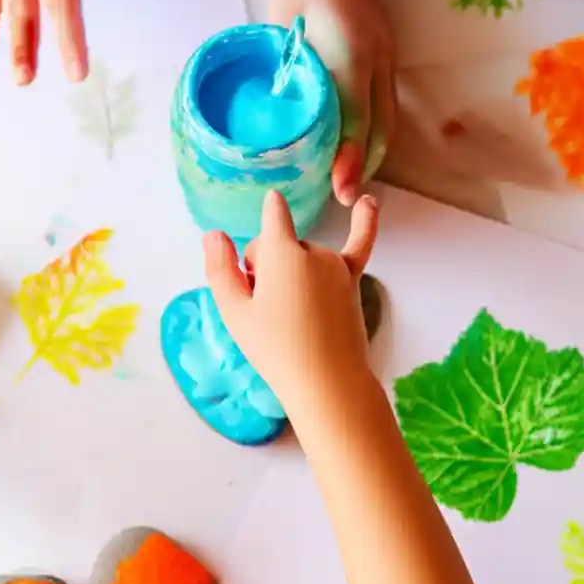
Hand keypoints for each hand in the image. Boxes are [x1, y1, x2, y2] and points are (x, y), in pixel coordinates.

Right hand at [203, 191, 378, 409]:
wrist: (327, 382)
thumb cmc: (274, 349)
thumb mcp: (234, 312)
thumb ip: (220, 269)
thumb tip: (214, 235)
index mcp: (281, 251)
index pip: (272, 218)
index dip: (263, 225)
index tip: (268, 206)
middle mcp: (312, 250)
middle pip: (282, 245)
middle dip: (268, 267)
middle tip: (264, 309)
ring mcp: (336, 265)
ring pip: (305, 255)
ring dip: (293, 272)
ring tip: (287, 315)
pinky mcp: (352, 282)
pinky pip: (360, 243)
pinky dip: (366, 221)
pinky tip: (370, 202)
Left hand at [269, 0, 394, 206]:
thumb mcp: (283, 24)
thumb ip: (284, 70)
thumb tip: (269, 115)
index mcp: (348, 56)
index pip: (353, 118)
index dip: (348, 158)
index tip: (341, 190)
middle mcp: (374, 63)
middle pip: (377, 128)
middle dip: (363, 167)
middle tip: (342, 199)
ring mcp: (385, 62)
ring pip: (387, 121)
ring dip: (372, 155)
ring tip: (350, 184)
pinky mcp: (386, 60)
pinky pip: (387, 107)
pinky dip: (376, 134)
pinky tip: (359, 149)